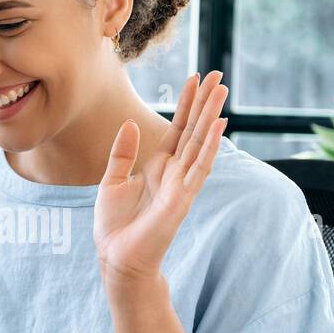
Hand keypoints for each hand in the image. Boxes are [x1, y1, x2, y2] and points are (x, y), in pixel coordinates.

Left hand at [93, 71, 228, 282]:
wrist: (117, 258)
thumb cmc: (115, 226)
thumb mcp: (112, 181)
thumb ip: (122, 153)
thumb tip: (130, 124)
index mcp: (158, 167)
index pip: (177, 128)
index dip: (186, 103)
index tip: (195, 78)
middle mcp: (174, 172)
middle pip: (193, 130)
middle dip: (205, 101)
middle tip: (218, 74)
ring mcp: (181, 185)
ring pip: (200, 143)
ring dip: (211, 116)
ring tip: (221, 91)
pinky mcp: (181, 199)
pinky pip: (198, 169)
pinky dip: (208, 147)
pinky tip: (217, 127)